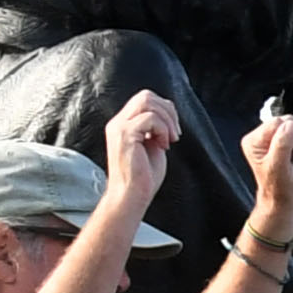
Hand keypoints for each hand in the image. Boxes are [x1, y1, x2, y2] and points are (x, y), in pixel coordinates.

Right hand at [96, 89, 181, 207]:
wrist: (132, 195)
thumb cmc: (144, 176)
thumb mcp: (153, 145)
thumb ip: (156, 128)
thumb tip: (168, 113)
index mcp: (123, 124)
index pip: (144, 99)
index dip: (165, 109)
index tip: (173, 130)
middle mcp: (117, 123)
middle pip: (146, 96)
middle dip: (168, 111)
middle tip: (175, 134)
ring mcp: (119, 128)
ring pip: (147, 102)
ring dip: (167, 120)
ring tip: (170, 140)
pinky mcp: (125, 135)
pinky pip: (149, 118)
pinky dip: (163, 130)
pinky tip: (163, 146)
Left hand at [238, 110, 292, 236]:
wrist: (286, 201)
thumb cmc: (279, 190)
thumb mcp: (278, 166)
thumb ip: (283, 143)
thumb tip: (290, 125)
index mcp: (255, 141)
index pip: (278, 122)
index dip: (292, 135)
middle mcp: (264, 138)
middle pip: (290, 123)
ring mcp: (277, 141)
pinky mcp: (289, 144)